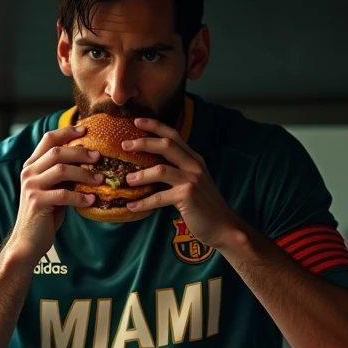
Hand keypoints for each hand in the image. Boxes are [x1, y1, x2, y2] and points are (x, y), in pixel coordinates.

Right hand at [10, 124, 102, 261]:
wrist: (29, 241)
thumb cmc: (45, 214)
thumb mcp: (54, 189)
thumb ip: (63, 175)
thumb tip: (90, 162)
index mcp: (32, 165)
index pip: (48, 139)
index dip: (67, 132)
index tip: (85, 130)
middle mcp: (29, 172)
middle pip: (57, 152)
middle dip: (81, 152)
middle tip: (99, 157)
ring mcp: (31, 186)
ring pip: (61, 170)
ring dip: (84, 174)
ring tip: (100, 180)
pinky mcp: (36, 202)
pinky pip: (63, 194)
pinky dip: (80, 197)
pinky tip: (92, 201)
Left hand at [121, 117, 240, 250]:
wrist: (223, 226)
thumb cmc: (204, 206)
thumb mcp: (194, 182)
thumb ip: (178, 171)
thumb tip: (150, 168)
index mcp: (194, 159)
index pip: (174, 136)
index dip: (155, 126)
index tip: (137, 120)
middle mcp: (194, 165)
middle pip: (166, 145)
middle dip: (143, 142)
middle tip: (124, 145)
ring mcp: (192, 179)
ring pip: (160, 169)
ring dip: (141, 174)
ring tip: (126, 180)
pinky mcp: (187, 196)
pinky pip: (159, 197)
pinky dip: (143, 202)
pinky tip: (131, 206)